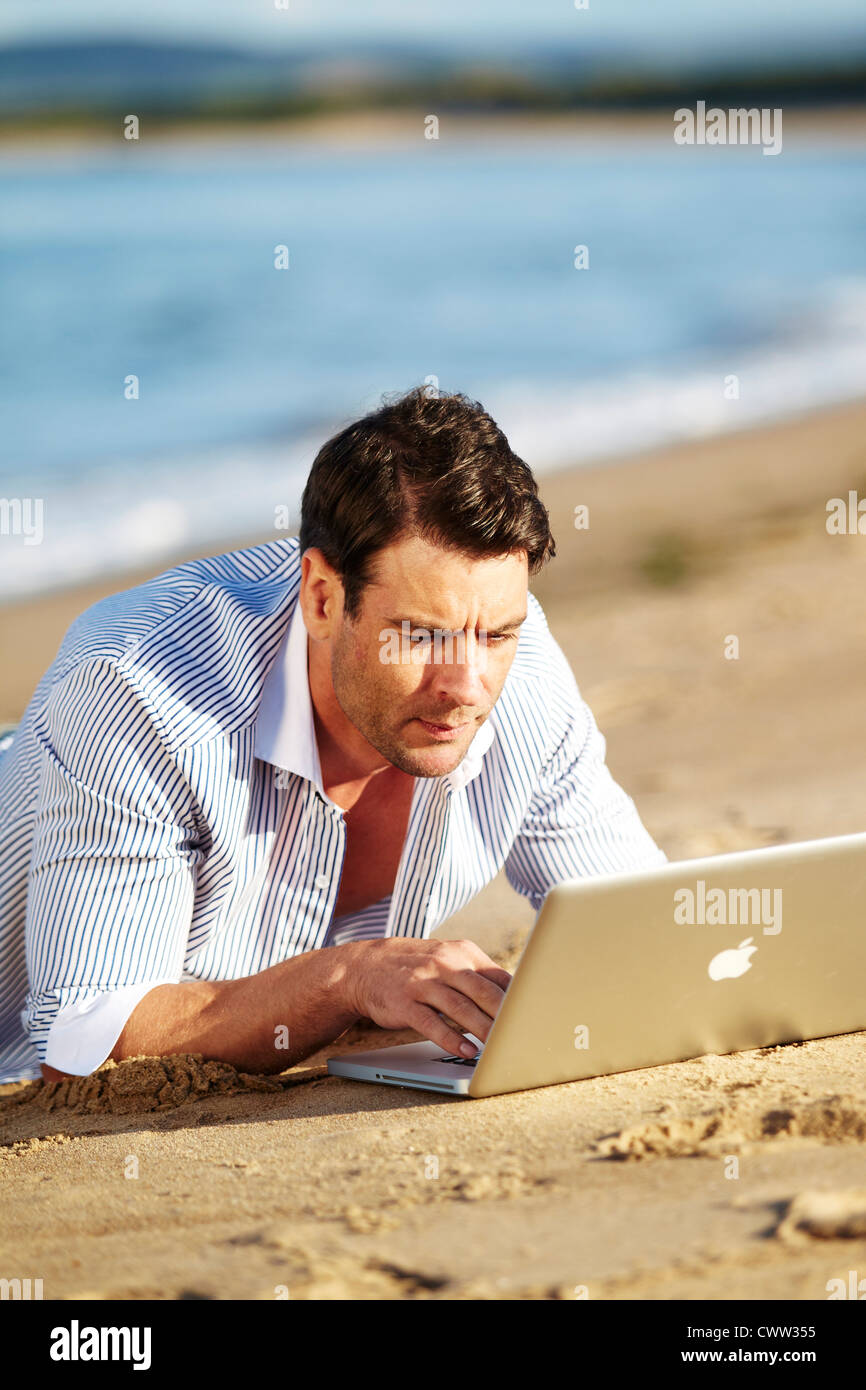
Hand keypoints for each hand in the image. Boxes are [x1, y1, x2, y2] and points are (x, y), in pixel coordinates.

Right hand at [339, 937, 511, 1056]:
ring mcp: (423, 983)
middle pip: (483, 992)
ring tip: (500, 1048)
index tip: (537, 1018)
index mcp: (462, 952)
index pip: (499, 976)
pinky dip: (450, 1038)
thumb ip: (478, 975)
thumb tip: (517, 998)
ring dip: (483, 1030)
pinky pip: (431, 1023)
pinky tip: (466, 1051)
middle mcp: (444, 964)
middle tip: (525, 1036)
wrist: (364, 966)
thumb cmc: (417, 967)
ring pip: (460, 1008)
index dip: (520, 999)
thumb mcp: (448, 959)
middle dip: (507, 1016)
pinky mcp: (405, 1003)